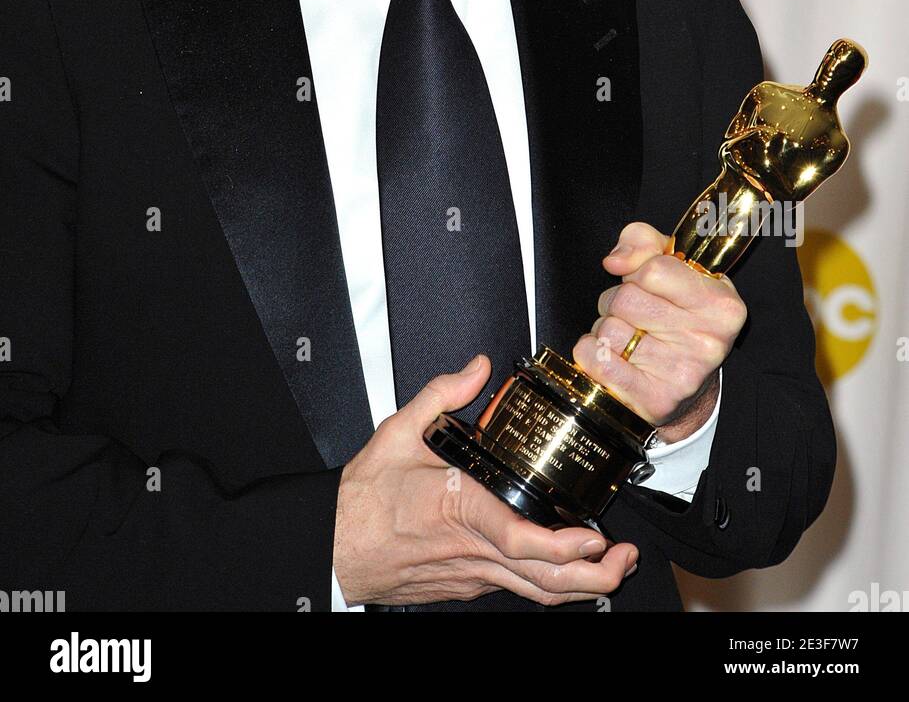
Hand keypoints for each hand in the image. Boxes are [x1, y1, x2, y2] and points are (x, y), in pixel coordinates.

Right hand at [332, 356, 639, 606]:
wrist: (335, 547)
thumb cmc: (364, 499)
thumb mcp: (398, 433)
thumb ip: (441, 395)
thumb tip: (476, 368)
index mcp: (462, 510)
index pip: (523, 542)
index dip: (565, 546)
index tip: (594, 537)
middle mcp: (475, 551)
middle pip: (546, 581)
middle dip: (595, 576)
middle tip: (622, 558)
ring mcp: (473, 574)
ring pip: (537, 593)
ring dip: (581, 585)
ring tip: (610, 566)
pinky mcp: (467, 584)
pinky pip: (517, 590)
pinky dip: (549, 583)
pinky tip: (565, 567)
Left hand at [572, 222, 746, 429]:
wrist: (686, 388)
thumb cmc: (675, 315)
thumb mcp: (671, 266)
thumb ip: (643, 241)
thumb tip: (616, 260)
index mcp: (722, 304)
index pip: (654, 270)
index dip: (638, 273)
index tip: (646, 284)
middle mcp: (709, 340)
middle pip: (626, 299)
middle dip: (618, 301)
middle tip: (636, 315)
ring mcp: (683, 374)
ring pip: (609, 328)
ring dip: (606, 328)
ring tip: (629, 337)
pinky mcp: (655, 401)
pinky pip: (598, 360)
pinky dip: (591, 352)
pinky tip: (612, 356)